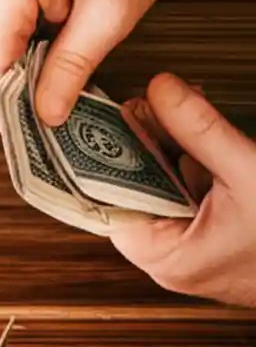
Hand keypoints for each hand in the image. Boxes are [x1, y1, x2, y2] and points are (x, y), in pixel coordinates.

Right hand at [0, 0, 168, 128]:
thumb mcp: (108, 15)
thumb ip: (72, 68)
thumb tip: (46, 117)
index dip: (8, 110)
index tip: (30, 143)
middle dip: (13, 94)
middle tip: (47, 126)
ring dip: (15, 73)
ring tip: (51, 93)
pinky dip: (14, 50)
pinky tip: (42, 61)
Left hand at [112, 73, 255, 305]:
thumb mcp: (250, 173)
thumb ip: (201, 131)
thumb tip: (160, 88)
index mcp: (164, 257)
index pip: (106, 198)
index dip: (104, 153)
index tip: (107, 113)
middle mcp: (167, 258)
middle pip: (132, 188)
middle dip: (143, 142)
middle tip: (151, 100)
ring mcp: (189, 248)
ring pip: (160, 185)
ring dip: (169, 146)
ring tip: (179, 107)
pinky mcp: (210, 235)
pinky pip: (186, 191)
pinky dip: (193, 161)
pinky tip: (201, 132)